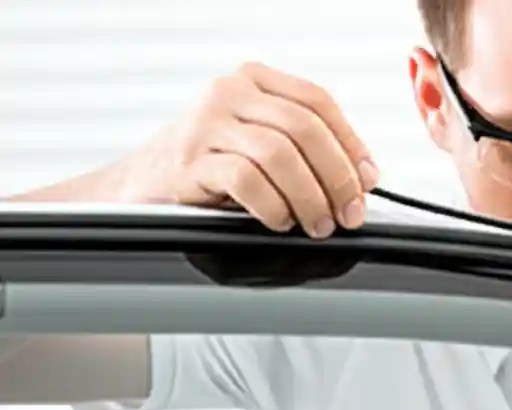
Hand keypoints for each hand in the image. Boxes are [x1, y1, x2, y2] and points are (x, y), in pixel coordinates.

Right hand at [121, 62, 378, 237]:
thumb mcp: (258, 142)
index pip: (318, 102)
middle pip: (305, 127)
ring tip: (317, 224)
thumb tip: (364, 176)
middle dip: (338, 177)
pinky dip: (274, 206)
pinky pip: (247, 180)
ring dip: (310, 197)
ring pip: (280, 153)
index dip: (351, 143)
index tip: (369, 180)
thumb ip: (304, 147)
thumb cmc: (210, 168)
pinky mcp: (188, 162)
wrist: (141, 189)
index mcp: (253, 80)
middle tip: (348, 213)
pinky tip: (279, 221)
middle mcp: (228, 93)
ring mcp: (205, 124)